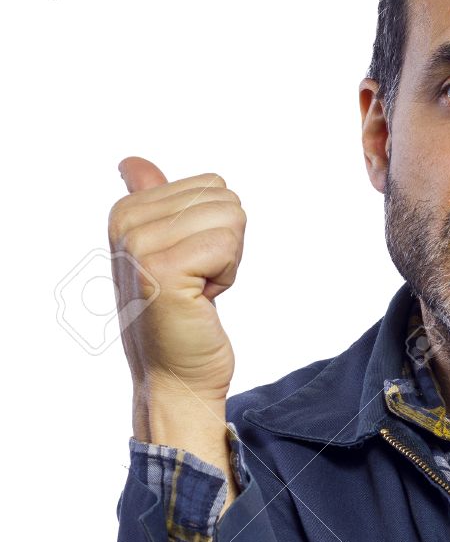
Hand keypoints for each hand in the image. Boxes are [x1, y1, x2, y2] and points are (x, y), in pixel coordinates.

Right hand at [109, 156, 243, 401]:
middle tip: (196, 282)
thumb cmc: (176, 319)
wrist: (174, 379)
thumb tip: (131, 162)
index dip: (214, 229)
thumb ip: (153, 202)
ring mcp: (140, 246)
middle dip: (225, 244)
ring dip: (227, 261)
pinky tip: (201, 301)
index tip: (188, 266)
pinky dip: (227, 277)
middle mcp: (126, 223)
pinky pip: (227, 245)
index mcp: (126, 211)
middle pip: (224, 198)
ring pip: (231, 218)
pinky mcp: (163, 270)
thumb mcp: (161, 250)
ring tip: (196, 291)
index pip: (211, 184)